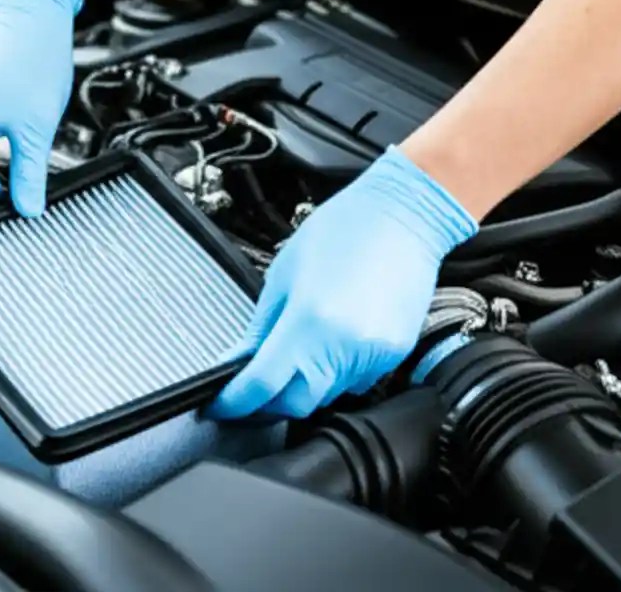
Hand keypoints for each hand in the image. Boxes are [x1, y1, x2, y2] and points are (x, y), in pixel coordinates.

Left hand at [206, 146, 477, 418]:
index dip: (234, 403)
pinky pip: (354, 381)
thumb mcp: (282, 277)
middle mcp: (344, 346)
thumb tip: (236, 365)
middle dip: (268, 402)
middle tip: (250, 385)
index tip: (219, 405)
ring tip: (298, 346)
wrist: (401, 216)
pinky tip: (330, 339)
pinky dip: (334, 372)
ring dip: (302, 384)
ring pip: (325, 395)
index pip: (262, 386)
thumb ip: (259, 330)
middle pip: (295, 404)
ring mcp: (374, 354)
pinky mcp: (394, 355)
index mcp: (309, 323)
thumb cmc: (341, 232)